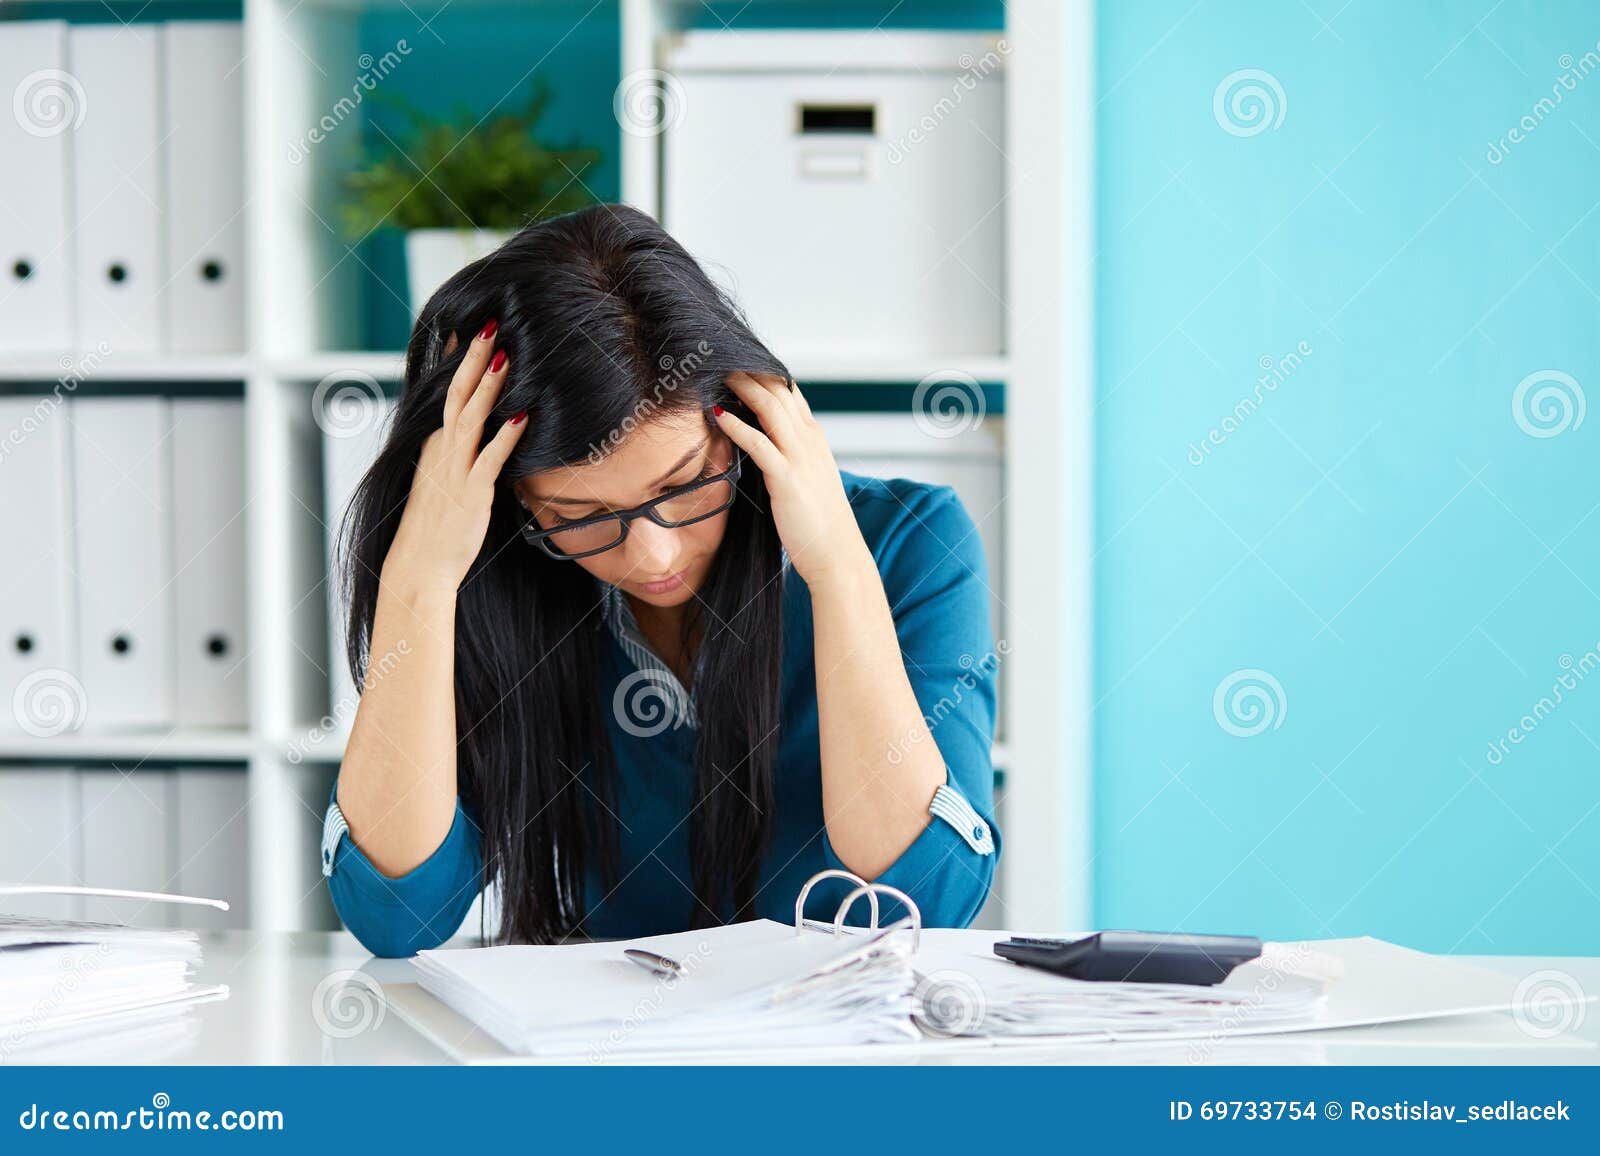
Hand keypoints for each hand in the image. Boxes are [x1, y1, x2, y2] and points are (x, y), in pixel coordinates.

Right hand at [383, 321, 527, 596]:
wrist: (418, 564)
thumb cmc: (433, 526)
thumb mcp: (443, 479)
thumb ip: (459, 454)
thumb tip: (482, 434)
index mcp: (436, 443)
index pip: (449, 393)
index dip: (460, 361)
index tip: (471, 330)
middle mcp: (442, 449)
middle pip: (458, 394)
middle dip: (473, 358)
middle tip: (490, 325)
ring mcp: (455, 469)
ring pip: (471, 417)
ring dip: (490, 386)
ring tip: (506, 355)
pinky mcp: (471, 492)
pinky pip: (491, 458)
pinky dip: (507, 436)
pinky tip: (523, 415)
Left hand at [714, 373, 871, 587]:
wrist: (837, 553)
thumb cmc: (818, 522)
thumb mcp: (807, 477)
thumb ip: (788, 455)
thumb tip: (761, 444)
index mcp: (815, 438)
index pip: (790, 393)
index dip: (765, 375)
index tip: (739, 365)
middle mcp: (810, 441)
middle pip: (779, 391)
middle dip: (750, 372)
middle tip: (722, 361)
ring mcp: (801, 458)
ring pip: (771, 408)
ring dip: (743, 388)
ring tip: (718, 375)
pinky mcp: (787, 479)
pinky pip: (759, 444)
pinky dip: (737, 426)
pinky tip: (718, 416)